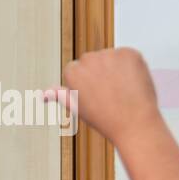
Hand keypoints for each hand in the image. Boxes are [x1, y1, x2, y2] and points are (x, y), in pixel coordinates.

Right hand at [44, 47, 159, 143]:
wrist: (135, 126)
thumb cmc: (107, 120)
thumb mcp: (79, 108)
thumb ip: (61, 95)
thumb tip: (43, 94)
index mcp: (72, 71)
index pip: (80, 68)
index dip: (91, 84)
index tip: (99, 97)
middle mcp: (88, 59)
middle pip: (95, 60)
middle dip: (103, 73)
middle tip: (114, 95)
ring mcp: (110, 54)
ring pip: (112, 57)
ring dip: (118, 69)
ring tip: (125, 91)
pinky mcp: (129, 53)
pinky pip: (130, 56)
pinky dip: (133, 67)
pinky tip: (134, 84)